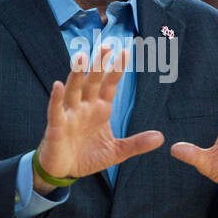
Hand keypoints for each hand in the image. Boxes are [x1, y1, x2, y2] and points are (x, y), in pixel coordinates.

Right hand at [34, 45, 163, 186]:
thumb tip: (161, 137)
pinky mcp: (56, 127)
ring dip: (76, 75)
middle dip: (98, 65)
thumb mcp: (116, 152)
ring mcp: (70, 115)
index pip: (109, 86)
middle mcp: (85, 107)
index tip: (125, 52)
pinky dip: (57, 98)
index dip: (116, 70)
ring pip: (73, 90)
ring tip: (81, 57)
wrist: (65, 171)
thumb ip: (137, 144)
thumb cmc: (88, 156)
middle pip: (92, 82)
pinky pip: (56, 110)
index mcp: (100, 109)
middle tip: (106, 46)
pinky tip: (58, 85)